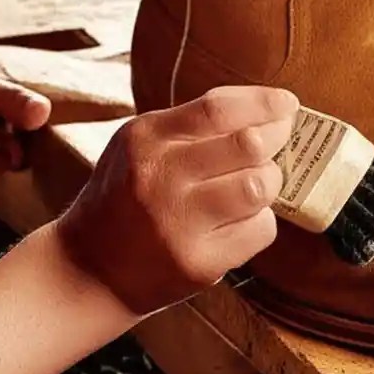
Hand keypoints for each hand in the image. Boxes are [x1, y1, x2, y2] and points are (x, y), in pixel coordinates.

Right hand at [54, 86, 297, 313]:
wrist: (87, 271)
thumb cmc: (126, 199)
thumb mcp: (139, 147)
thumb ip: (193, 126)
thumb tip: (269, 113)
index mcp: (144, 138)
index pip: (218, 108)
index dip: (263, 103)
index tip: (286, 104)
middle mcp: (159, 177)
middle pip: (248, 145)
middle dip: (275, 139)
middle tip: (278, 143)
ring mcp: (178, 223)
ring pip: (259, 187)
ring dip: (270, 183)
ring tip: (256, 185)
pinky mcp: (198, 262)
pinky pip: (259, 230)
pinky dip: (260, 222)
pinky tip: (239, 222)